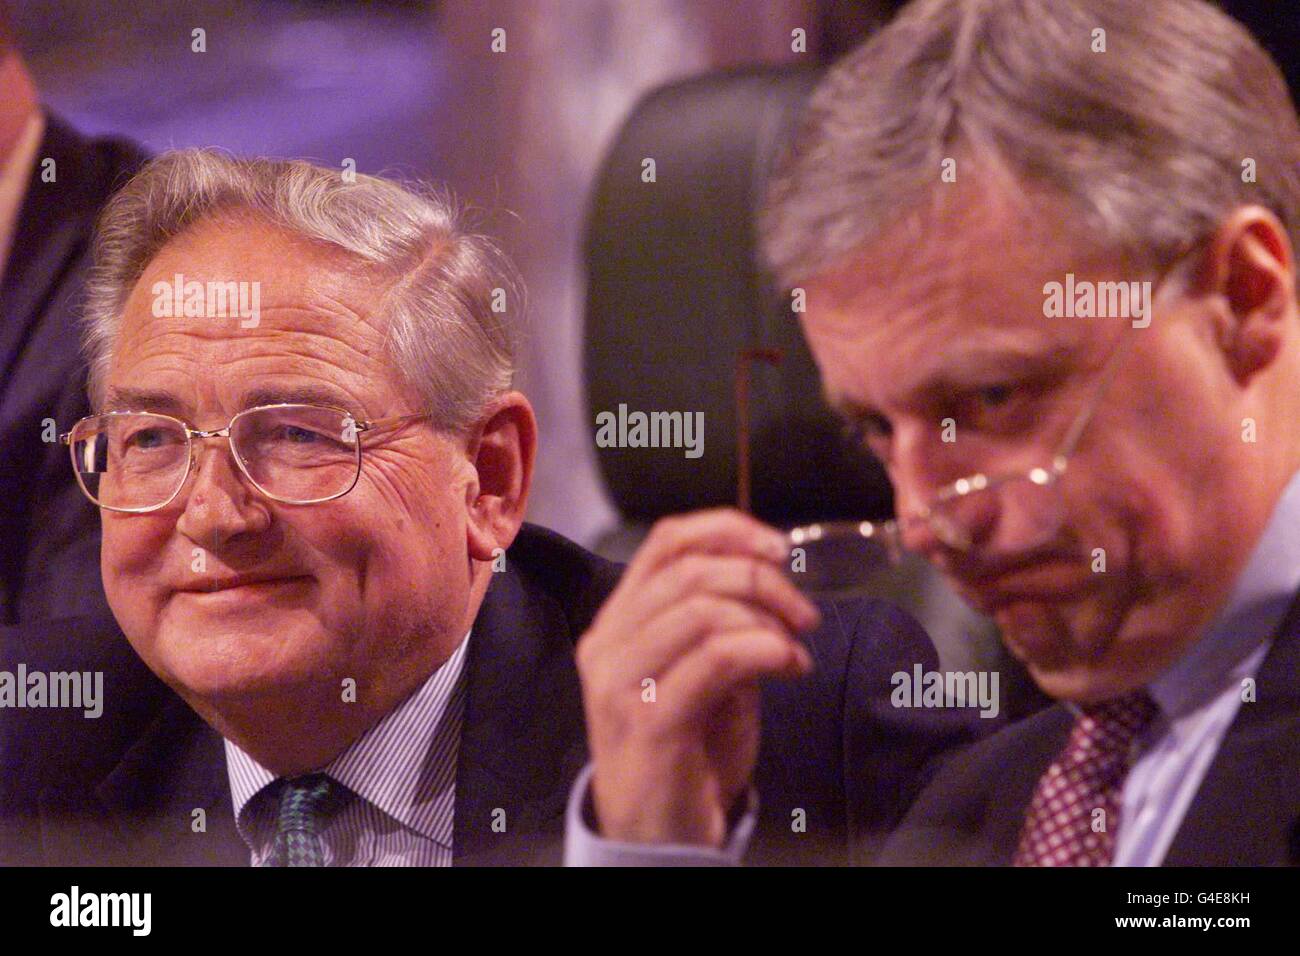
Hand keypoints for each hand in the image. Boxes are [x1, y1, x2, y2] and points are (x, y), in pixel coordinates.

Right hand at [575, 508, 819, 846]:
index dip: (727, 529)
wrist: (657, 837)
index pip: (666, 542)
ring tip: (795, 648)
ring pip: (702, 609)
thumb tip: (767, 575)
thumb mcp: (703, 672)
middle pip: (690, 571)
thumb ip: (720, 621)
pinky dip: (765, 650)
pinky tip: (789, 667)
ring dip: (768, 619)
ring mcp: (621, 683)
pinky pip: (716, 658)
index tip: (779, 547)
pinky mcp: (649, 721)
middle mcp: (607, 644)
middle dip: (762, 580)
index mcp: (616, 622)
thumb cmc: (686, 751)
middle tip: (804, 612)